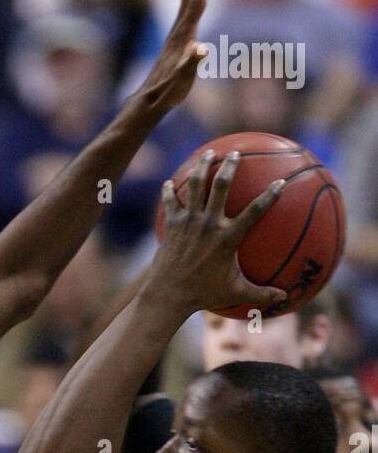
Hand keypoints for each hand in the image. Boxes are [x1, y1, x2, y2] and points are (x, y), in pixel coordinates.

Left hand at [133, 0, 208, 115]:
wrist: (151, 99)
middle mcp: (180, 30)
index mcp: (184, 36)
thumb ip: (191, 64)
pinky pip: (184, 9)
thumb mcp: (181, 81)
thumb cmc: (168, 93)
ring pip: (187, 0)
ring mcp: (177, 33)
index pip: (196, 5)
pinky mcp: (176, 38)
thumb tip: (200, 49)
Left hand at [148, 151, 288, 316]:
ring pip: (195, 185)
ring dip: (201, 166)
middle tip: (235, 153)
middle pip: (221, 186)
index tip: (281, 182)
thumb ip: (261, 295)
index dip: (270, 195)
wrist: (168, 295)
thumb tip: (285, 299)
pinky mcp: (172, 224)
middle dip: (229, 166)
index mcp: (228, 238)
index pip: (255, 211)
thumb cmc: (204, 295)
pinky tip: (170, 182)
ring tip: (207, 154)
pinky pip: (171, 201)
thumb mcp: (235, 293)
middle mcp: (209, 224)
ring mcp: (189, 222)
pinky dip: (170, 191)